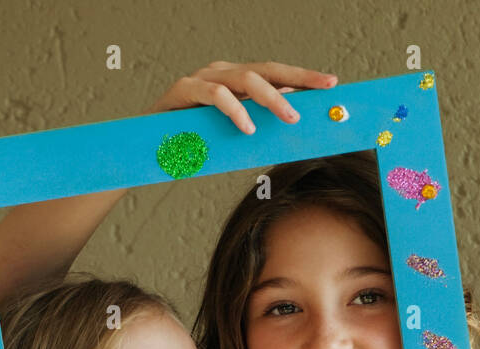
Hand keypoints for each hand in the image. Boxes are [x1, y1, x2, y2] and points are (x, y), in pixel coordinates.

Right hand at [145, 61, 337, 132]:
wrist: (148, 147)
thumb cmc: (193, 142)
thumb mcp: (231, 135)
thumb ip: (257, 126)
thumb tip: (292, 126)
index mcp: (236, 81)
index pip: (276, 73)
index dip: (303, 77)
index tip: (331, 84)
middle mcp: (222, 73)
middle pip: (266, 69)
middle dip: (297, 80)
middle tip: (319, 96)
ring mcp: (202, 78)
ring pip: (245, 79)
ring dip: (271, 98)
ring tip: (289, 118)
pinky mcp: (184, 90)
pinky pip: (214, 95)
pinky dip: (234, 109)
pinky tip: (247, 126)